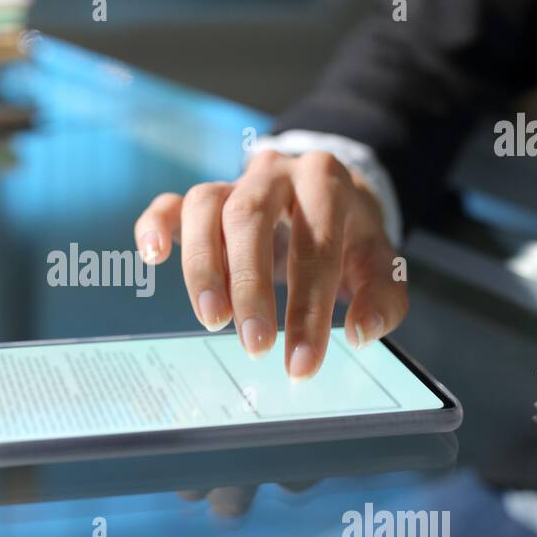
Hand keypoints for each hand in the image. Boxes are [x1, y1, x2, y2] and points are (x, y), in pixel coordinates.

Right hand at [132, 150, 407, 379]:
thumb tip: (359, 333)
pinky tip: (153, 258)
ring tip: (213, 320)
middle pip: (248, 218)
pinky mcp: (201, 200)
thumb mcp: (381, 261)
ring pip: (204, 208)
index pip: (313, 244)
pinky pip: (169, 205)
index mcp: (324, 181)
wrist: (328, 190)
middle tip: (253, 346)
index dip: (307, 308)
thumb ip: (382, 298)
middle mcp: (274, 172)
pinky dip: (155, 227)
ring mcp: (233, 182)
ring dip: (203, 267)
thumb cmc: (350, 233)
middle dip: (249, 286)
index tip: (300, 363)